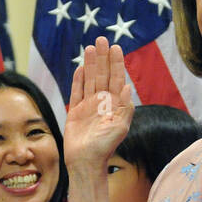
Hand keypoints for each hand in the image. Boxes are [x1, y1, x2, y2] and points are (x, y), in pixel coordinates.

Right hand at [64, 36, 133, 173]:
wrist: (86, 162)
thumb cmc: (105, 147)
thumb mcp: (120, 128)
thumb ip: (124, 108)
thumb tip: (126, 87)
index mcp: (114, 104)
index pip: (116, 78)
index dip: (116, 63)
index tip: (115, 47)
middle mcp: (102, 102)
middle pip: (102, 74)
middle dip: (102, 57)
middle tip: (101, 39)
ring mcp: (88, 106)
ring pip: (90, 80)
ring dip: (90, 63)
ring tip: (90, 47)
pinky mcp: (75, 112)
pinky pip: (76, 92)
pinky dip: (78, 80)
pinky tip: (80, 68)